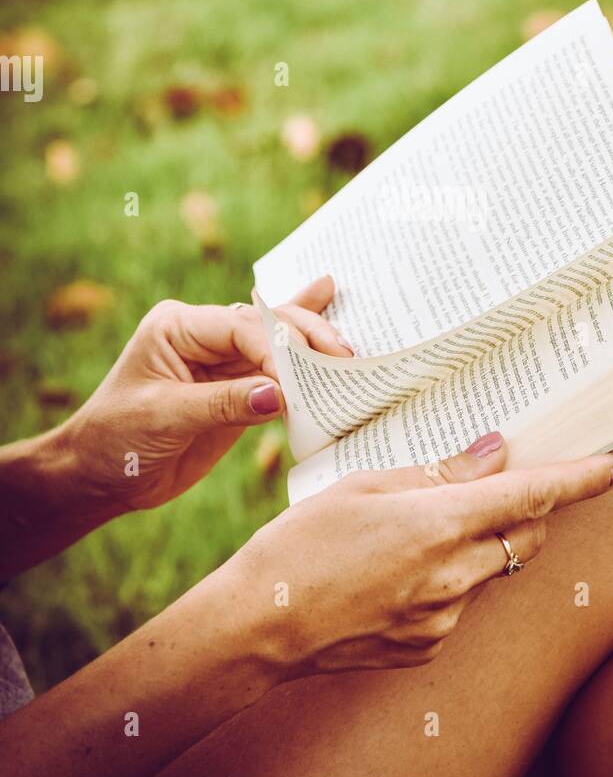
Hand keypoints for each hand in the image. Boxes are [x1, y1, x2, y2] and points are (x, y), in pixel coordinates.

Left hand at [60, 275, 349, 512]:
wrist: (100, 477)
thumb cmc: (116, 441)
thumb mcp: (165, 419)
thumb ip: (223, 404)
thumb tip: (280, 395)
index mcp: (177, 328)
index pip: (239, 327)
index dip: (276, 349)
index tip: (302, 380)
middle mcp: (203, 335)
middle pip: (265, 325)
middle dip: (304, 339)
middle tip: (343, 355)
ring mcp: (221, 361)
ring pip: (276, 342)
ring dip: (311, 347)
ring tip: (348, 350)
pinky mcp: (236, 388)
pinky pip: (274, 368)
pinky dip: (302, 350)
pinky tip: (326, 299)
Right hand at [230, 432, 612, 675]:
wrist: (260, 626)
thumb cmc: (302, 544)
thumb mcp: (365, 487)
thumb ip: (439, 473)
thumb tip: (495, 454)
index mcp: (440, 524)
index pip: (532, 496)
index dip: (580, 479)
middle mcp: (455, 576)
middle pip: (525, 534)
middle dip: (528, 506)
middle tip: (500, 482)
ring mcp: (445, 619)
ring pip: (494, 569)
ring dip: (483, 543)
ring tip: (424, 529)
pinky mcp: (429, 646)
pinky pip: (462, 602)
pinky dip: (451, 578)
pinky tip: (399, 571)